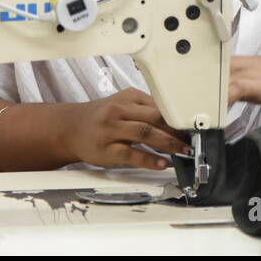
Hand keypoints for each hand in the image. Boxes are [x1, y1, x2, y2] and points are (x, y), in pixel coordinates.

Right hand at [58, 88, 190, 170]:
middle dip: (176, 129)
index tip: (191, 127)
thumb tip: (175, 122)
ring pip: (145, 133)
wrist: (70, 128)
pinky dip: (150, 159)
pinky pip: (132, 154)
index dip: (177, 117)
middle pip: (154, 117)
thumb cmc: (100, 118)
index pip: (158, 105)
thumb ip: (145, 110)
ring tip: (182, 151)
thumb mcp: (122, 106)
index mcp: (127, 97)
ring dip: (168, 143)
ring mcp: (111, 129)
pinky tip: (162, 163)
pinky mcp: (106, 149)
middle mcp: (119, 110)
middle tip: (191, 140)